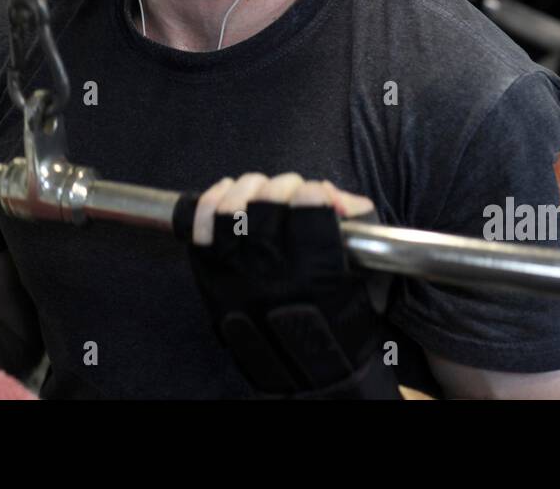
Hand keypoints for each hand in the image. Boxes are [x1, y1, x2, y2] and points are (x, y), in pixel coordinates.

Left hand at [187, 173, 400, 398]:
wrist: (304, 373)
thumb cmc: (337, 323)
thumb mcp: (359, 278)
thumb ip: (350, 228)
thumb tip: (332, 195)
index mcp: (314, 274)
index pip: (309, 207)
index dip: (316, 193)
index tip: (319, 195)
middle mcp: (270, 273)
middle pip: (268, 201)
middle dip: (285, 186)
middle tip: (293, 192)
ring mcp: (233, 274)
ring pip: (231, 208)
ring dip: (249, 188)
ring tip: (262, 190)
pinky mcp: (208, 277)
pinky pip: (200, 225)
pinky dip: (211, 200)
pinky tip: (226, 191)